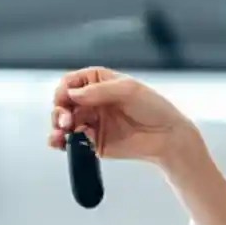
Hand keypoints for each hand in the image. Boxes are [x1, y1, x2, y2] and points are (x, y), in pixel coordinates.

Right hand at [48, 66, 195, 167]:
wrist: (167, 137)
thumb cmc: (154, 108)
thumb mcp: (129, 90)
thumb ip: (99, 90)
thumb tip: (72, 93)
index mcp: (99, 82)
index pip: (72, 81)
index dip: (64, 89)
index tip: (65, 99)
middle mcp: (92, 100)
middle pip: (63, 102)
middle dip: (60, 110)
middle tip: (66, 120)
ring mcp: (91, 121)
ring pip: (63, 122)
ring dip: (57, 126)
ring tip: (62, 133)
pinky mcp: (93, 141)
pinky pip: (70, 140)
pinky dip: (60, 141)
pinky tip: (59, 143)